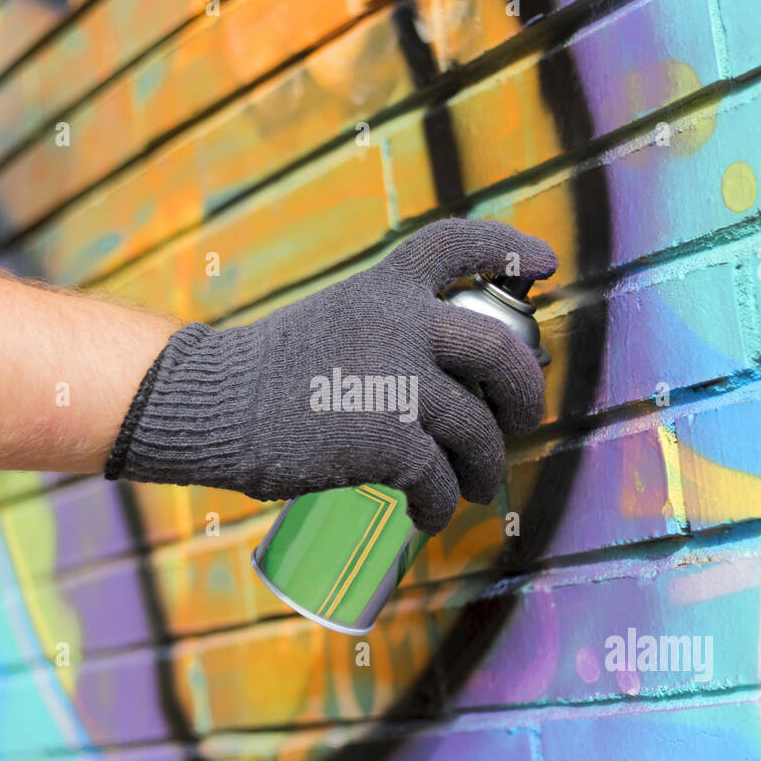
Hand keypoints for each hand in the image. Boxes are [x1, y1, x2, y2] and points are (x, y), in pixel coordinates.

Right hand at [106, 218, 557, 533]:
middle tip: (523, 419)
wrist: (214, 405)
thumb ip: (387, 332)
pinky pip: (440, 480)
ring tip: (478, 487)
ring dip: (487, 466)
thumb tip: (446, 381)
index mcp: (385, 287)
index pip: (457, 245)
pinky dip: (441, 504)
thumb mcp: (334, 322)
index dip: (510, 248)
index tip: (545, 264)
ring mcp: (400, 382)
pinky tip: (429, 515)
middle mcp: (403, 324)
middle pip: (500, 352)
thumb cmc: (267, 374)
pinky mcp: (389, 441)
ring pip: (479, 430)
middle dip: (525, 392)